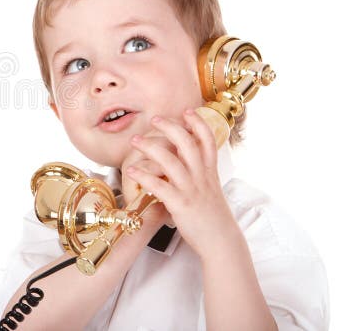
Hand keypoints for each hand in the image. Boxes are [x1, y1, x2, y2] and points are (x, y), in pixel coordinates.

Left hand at [124, 109, 233, 257]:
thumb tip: (187, 160)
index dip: (198, 124)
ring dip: (151, 148)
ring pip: (170, 162)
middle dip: (171, 128)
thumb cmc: (212, 216)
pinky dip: (144, 176)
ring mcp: (191, 190)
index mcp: (210, 172)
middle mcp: (202, 177)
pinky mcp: (180, 205)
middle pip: (188, 145)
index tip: (187, 111)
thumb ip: (200, 173)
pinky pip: (159, 186)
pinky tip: (131, 171)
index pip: (208, 141)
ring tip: (135, 140)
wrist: (221, 241)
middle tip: (155, 119)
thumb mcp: (210, 189)